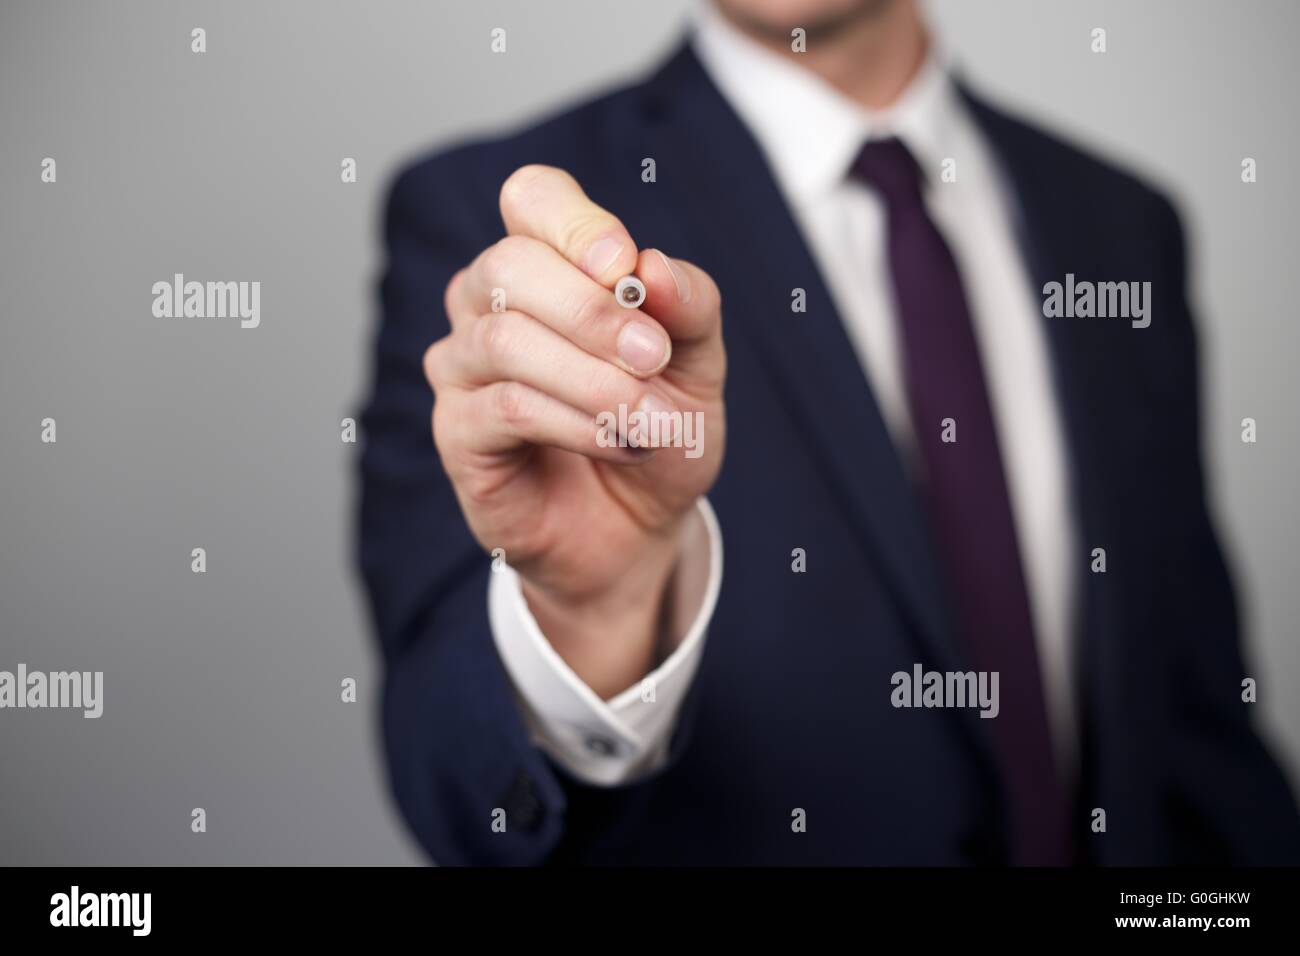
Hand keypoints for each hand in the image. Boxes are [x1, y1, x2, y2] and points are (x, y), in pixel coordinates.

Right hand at [422, 165, 725, 695]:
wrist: (638, 527)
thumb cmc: (658, 429)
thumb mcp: (697, 365)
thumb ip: (688, 308)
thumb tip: (652, 266)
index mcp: (546, 265)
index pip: (532, 199)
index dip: (574, 223)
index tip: (624, 267)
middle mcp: (489, 304)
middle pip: (509, 265)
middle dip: (591, 310)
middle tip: (654, 357)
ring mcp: (463, 367)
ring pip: (505, 341)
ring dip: (592, 378)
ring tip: (650, 418)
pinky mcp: (457, 433)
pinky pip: (504, 408)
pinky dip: (574, 422)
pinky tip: (619, 442)